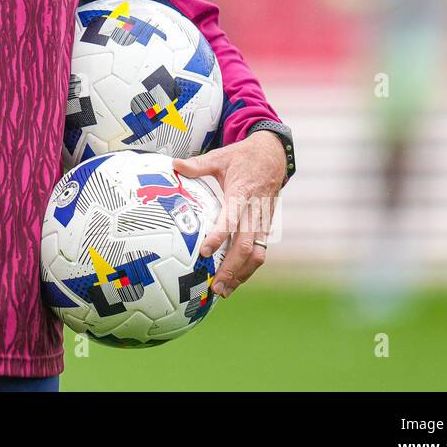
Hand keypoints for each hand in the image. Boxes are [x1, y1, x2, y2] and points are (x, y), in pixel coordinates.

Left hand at [172, 130, 285, 297]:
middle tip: (215, 285)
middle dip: (232, 268)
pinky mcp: (266, 227)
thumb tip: (173, 164)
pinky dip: (248, 268)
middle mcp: (254, 212)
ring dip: (242, 274)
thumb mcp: (220, 157)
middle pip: (246, 245)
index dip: (219, 236)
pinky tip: (235, 280)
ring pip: (257, 254)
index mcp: (241, 194)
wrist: (274, 155)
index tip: (204, 251)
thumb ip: (197, 165)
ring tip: (224, 290)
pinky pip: (260, 251)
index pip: (230, 219)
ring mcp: (263, 221)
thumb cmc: (242, 157)